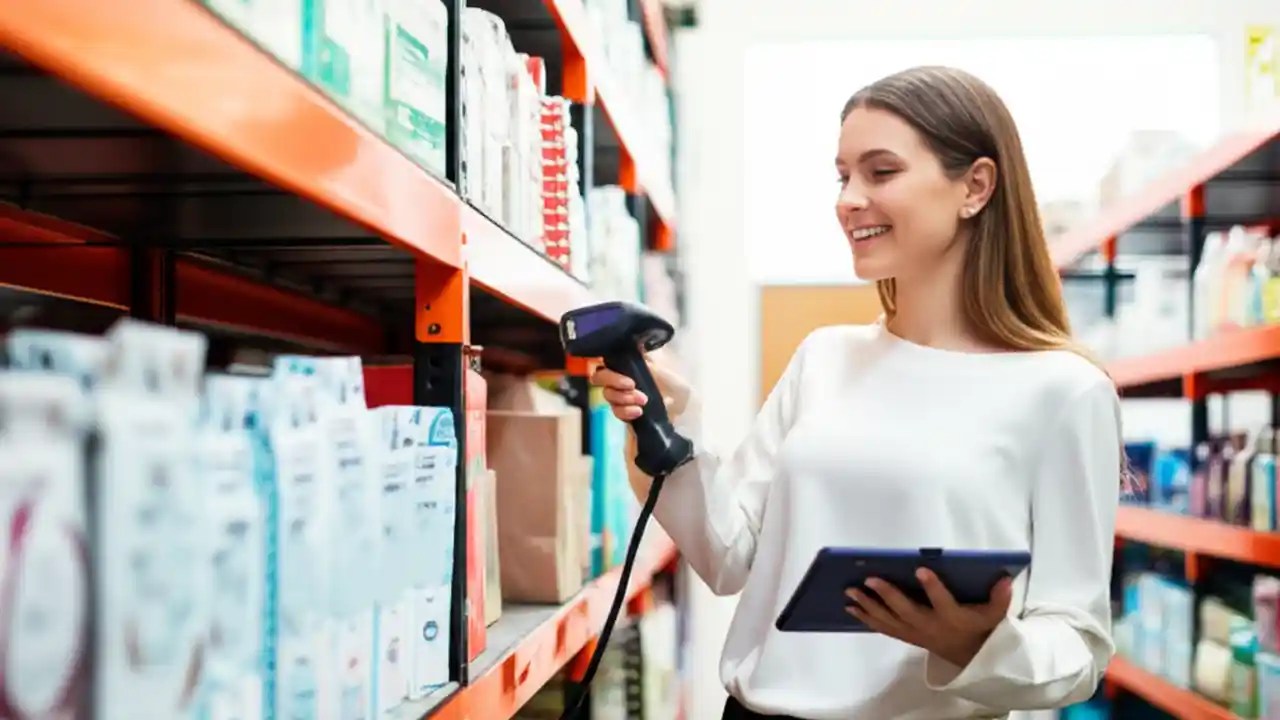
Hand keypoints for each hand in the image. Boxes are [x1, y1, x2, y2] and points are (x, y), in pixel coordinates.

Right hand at [590, 361, 687, 422]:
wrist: (687, 408)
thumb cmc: (677, 383)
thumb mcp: (664, 367)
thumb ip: (646, 358)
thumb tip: (634, 344)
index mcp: (628, 363)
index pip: (606, 362)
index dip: (610, 371)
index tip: (629, 380)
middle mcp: (621, 378)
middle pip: (600, 378)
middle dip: (614, 383)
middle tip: (632, 387)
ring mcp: (622, 396)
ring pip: (608, 396)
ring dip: (624, 399)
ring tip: (643, 401)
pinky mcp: (626, 412)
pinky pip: (617, 412)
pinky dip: (626, 412)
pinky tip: (638, 412)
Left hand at [846, 568, 1012, 667]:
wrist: (968, 656)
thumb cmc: (978, 626)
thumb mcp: (994, 614)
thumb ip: (999, 598)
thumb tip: (1006, 579)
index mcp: (952, 617)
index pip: (942, 602)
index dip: (933, 587)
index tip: (921, 570)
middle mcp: (930, 626)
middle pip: (906, 611)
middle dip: (887, 595)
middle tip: (869, 579)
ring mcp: (915, 632)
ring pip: (888, 620)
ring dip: (868, 605)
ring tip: (849, 591)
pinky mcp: (905, 635)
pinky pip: (883, 627)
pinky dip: (866, 618)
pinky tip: (850, 607)